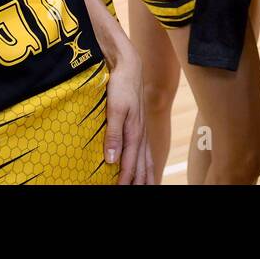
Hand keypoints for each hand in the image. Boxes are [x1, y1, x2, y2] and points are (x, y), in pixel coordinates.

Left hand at [101, 37, 153, 184]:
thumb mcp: (114, 109)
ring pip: (146, 159)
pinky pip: (146, 150)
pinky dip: (147, 163)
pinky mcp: (140, 125)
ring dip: (146, 176)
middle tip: (134, 193)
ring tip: (148, 186)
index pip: (129, 163)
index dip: (124, 180)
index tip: (119, 191)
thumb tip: (111, 159)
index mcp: (134, 132)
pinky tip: (146, 166)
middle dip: (139, 182)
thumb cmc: (121, 85)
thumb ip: (113, 134)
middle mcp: (140, 134)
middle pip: (141, 165)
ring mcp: (142, 130)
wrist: (130, 66)